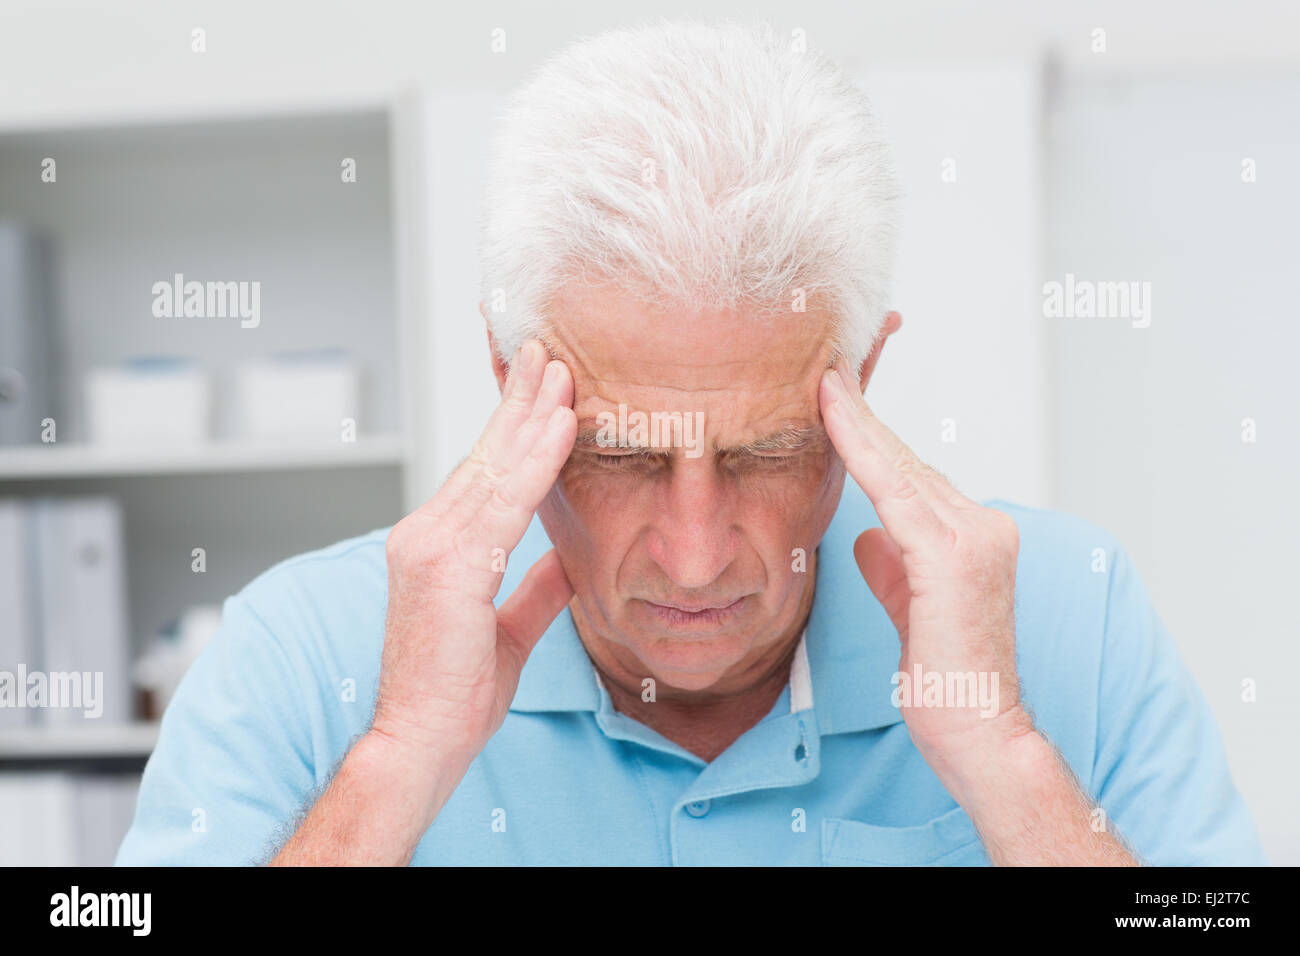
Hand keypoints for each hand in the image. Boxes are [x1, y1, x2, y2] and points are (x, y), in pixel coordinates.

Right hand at [372, 339, 576, 765]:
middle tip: (549, 352)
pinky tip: (561, 427)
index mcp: (436, 548)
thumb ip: (534, 590)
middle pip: (484, 456)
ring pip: (494, 468)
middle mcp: (425, 536)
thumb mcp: (508, 632)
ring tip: (563, 371)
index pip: (483, 474)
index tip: (543, 390)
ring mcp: (431, 548)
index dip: (514, 430)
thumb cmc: (454, 695)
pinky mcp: (448, 568)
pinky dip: (536, 461)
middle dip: (521, 402)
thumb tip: (566, 560)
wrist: (420, 744)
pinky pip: (505, 502)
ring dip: (534, 416)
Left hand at [819, 354, 1032, 765]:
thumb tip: (867, 537)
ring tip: (822, 378)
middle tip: (825, 366)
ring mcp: (974, 537)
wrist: (980, 735)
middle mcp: (982, 525)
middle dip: (861, 413)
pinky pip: (895, 491)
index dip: (871, 435)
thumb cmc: (947, 683)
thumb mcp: (910, 611)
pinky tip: (835, 419)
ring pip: (901, 465)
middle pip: (906, 459)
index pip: (911, 474)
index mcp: (973, 537)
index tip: (836, 396)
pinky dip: (862, 450)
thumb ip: (894, 569)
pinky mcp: (953, 557)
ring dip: (856, 419)